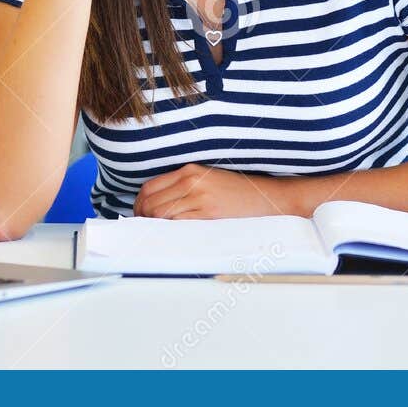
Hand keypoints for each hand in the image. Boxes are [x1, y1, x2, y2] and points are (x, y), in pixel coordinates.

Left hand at [132, 164, 299, 219]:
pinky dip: (168, 231)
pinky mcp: (207, 213)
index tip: (140, 214)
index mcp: (190, 170)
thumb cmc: (240, 192)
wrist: (268, 197)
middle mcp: (191, 181)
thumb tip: (157, 205)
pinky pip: (176, 224)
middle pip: (150, 202)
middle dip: (141, 217)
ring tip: (157, 234)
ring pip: (159, 214)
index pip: (150, 187)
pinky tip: (171, 236)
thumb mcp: (209, 180)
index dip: (139, 204)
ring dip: (152, 226)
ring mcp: (199, 197)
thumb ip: (185, 187)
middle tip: (144, 228)